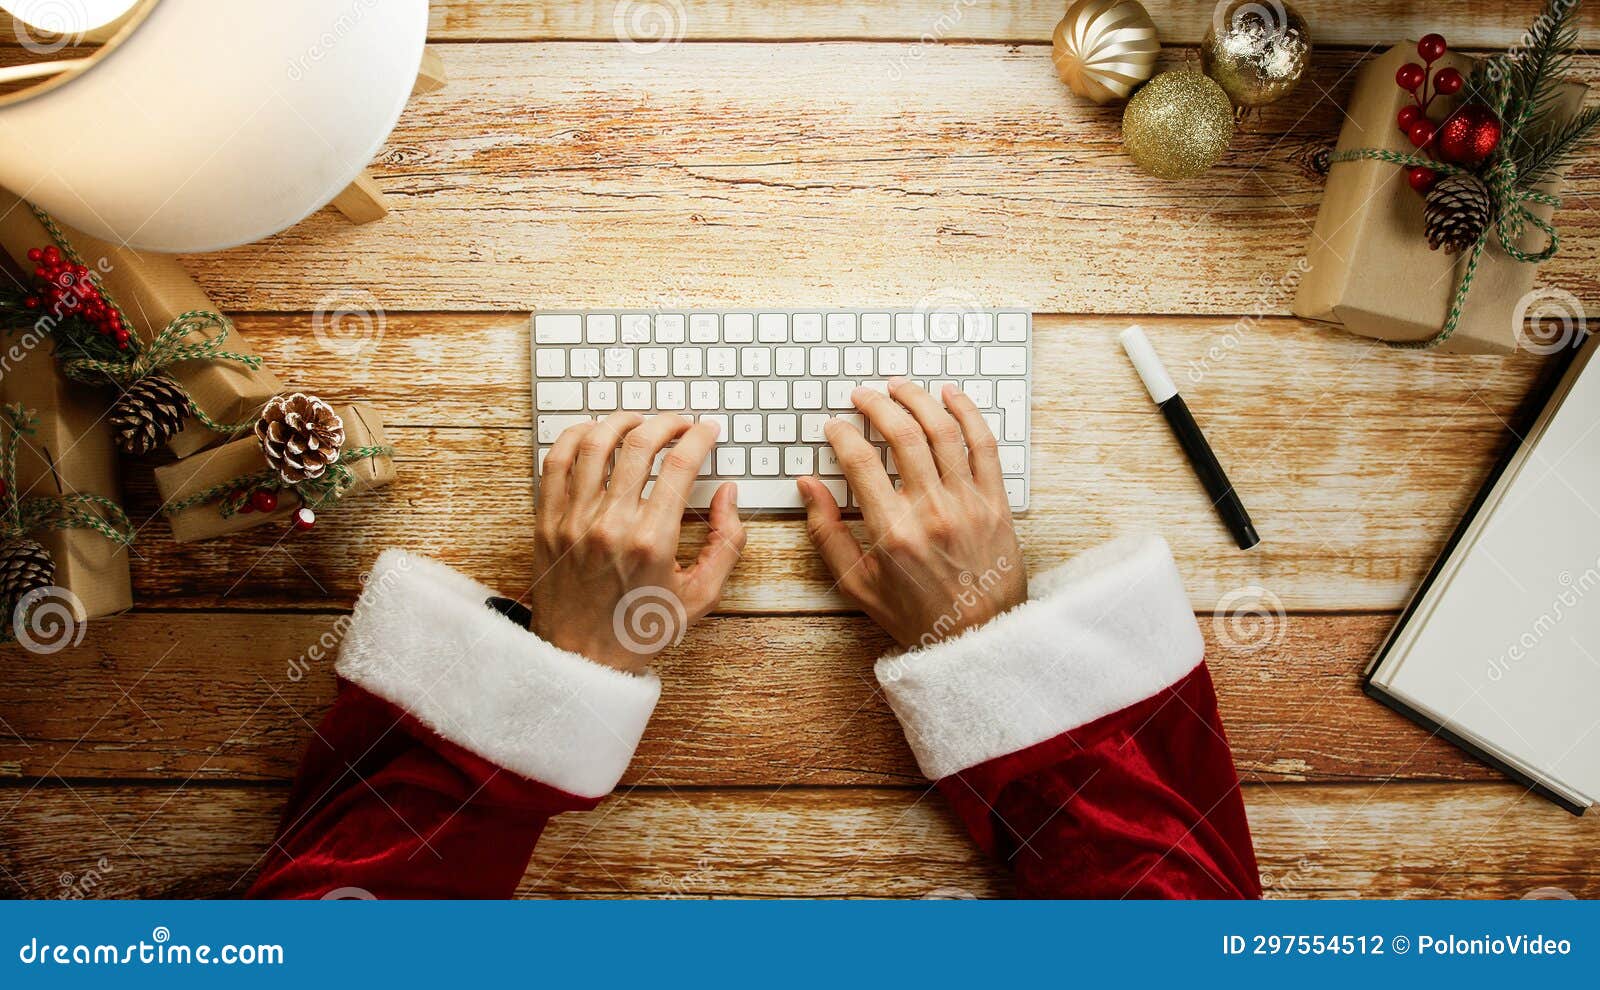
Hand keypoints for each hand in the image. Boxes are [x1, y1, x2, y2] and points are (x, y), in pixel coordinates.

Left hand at [532, 412, 745, 671]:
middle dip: (666, 422)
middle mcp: (610, 525)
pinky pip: (555, 462)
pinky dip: (575, 436)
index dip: (699, 437)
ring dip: (620, 421)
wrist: (580, 659)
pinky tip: (593, 433)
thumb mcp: (702, 597)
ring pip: (594, 443)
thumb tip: (729, 495)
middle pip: (639, 444)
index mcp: (652, 542)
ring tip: (638, 421)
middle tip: (679, 422)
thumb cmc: (640, 629)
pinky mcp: (546, 522)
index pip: (680, 466)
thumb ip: (727, 543)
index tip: (707, 430)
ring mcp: (573, 520)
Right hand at [799, 380, 1026, 649]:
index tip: (834, 426)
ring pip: (943, 431)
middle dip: (877, 404)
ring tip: (899, 386)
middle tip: (862, 395)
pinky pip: (985, 445)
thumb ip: (827, 533)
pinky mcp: (997, 503)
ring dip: (918, 398)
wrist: (977, 639)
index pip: (860, 461)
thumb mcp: (857, 585)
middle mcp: (932, 512)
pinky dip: (968, 413)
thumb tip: (807, 486)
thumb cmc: (916, 616)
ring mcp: (969, 504)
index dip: (842, 434)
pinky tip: (951, 395)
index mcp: (893, 532)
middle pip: (902, 435)